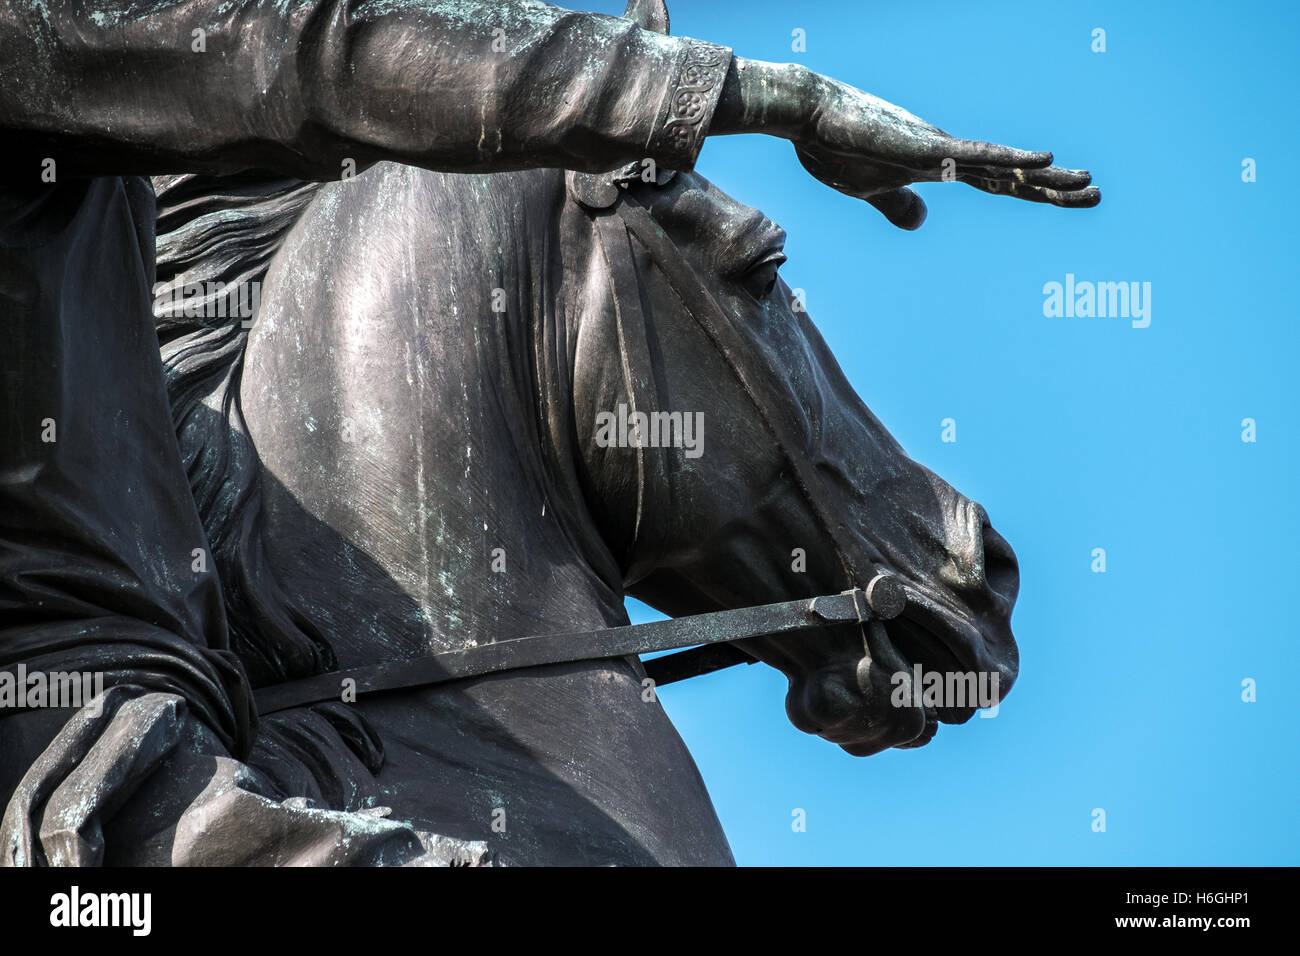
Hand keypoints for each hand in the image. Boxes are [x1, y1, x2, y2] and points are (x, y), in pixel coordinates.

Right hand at [714, 59, 1099, 229]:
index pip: (997, 181)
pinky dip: (1012, 158)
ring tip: (1087, 183)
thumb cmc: (834, 149)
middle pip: (1011, 173)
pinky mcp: (925, 145)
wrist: (809, 116)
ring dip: (1047, 176)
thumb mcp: (868, 192)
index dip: (1033, 191)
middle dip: (1053, 188)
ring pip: (1003, 163)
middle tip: (1096, 193)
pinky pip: (977, 154)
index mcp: (938, 166)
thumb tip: (921, 223)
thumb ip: (896, 206)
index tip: (1068, 198)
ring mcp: (940, 147)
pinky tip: (1044, 158)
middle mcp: (949, 152)